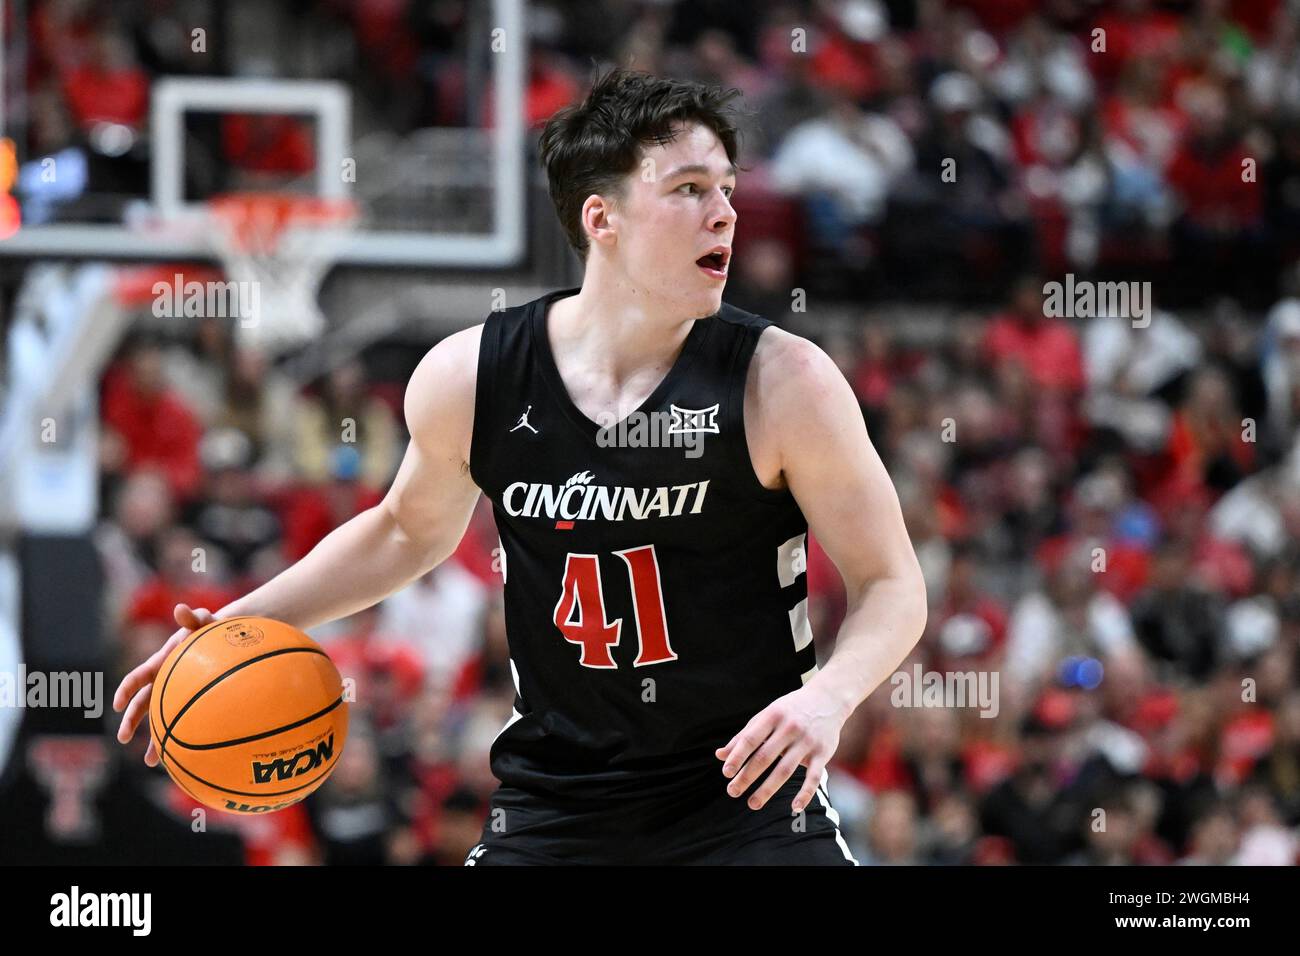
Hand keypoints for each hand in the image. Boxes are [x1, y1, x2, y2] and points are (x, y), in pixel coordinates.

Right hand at [113, 604, 217, 765]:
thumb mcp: (205, 621)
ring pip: (160, 720)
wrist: (227, 641)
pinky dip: (181, 739)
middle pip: (142, 704)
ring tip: (152, 763)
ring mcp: (176, 693)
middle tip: (124, 738)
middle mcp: (164, 681)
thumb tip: (181, 608)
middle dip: (131, 721)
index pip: (138, 677)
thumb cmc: (213, 629)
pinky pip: (183, 723)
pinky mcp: (191, 702)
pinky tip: (183, 758)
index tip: (117, 704)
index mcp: (161, 663)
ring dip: (154, 741)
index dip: (125, 690)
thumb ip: (194, 617)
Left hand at [715, 683, 848, 814]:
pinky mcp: (823, 753)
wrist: (828, 699)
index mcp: (773, 716)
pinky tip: (794, 807)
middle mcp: (790, 728)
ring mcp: (807, 741)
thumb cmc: (790, 710)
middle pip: (765, 757)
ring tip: (753, 803)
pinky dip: (805, 793)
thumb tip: (720, 756)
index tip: (726, 773)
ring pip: (785, 769)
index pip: (751, 739)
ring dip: (768, 789)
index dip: (737, 756)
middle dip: (747, 776)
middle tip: (732, 792)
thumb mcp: (766, 716)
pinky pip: (814, 777)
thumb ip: (744, 736)